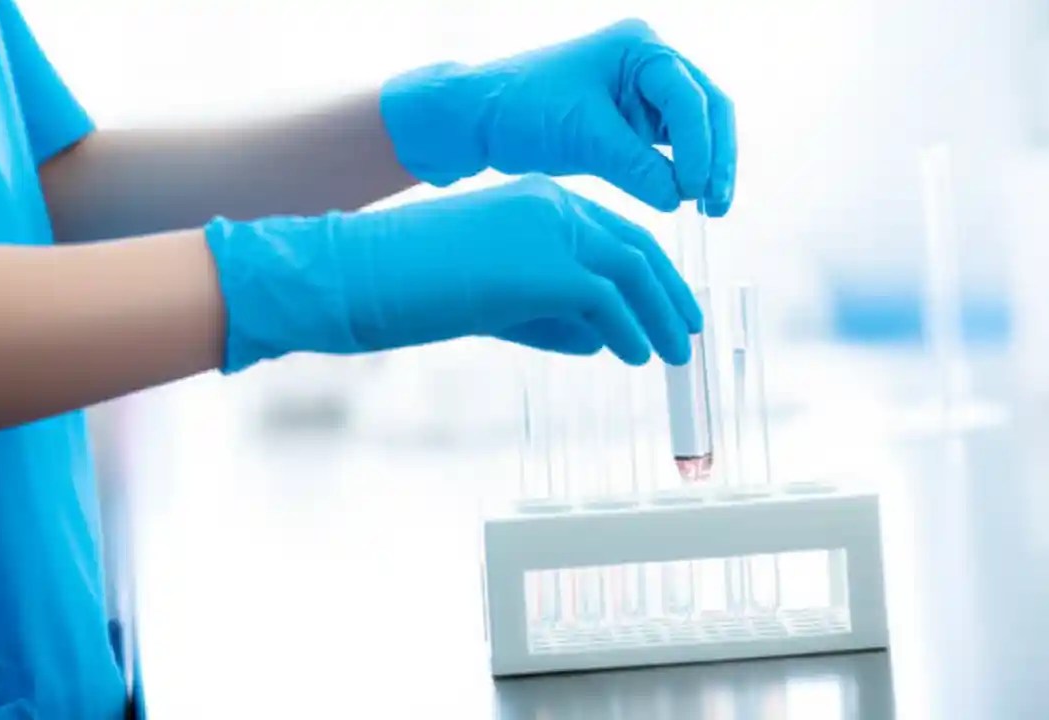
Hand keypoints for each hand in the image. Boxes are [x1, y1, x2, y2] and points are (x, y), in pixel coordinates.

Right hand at [205, 175, 702, 371]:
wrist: (360, 276)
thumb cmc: (415, 287)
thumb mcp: (496, 297)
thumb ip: (551, 313)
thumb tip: (605, 340)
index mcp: (540, 199)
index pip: (615, 233)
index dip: (651, 272)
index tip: (670, 304)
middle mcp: (554, 204)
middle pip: (636, 247)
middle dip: (669, 293)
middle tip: (688, 329)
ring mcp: (551, 231)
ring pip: (632, 271)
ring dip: (660, 315)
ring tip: (674, 352)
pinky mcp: (545, 267)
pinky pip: (608, 300)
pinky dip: (629, 330)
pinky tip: (634, 355)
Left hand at [380, 19, 735, 215]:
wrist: (479, 119)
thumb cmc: (520, 110)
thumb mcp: (582, 137)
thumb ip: (636, 166)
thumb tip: (680, 198)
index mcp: (638, 47)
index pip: (687, 97)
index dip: (699, 146)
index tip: (695, 190)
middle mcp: (649, 63)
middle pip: (707, 109)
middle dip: (717, 158)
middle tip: (716, 206)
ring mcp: (645, 93)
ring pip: (698, 131)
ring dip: (707, 168)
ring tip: (710, 211)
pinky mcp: (636, 124)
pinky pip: (673, 149)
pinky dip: (683, 173)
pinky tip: (685, 201)